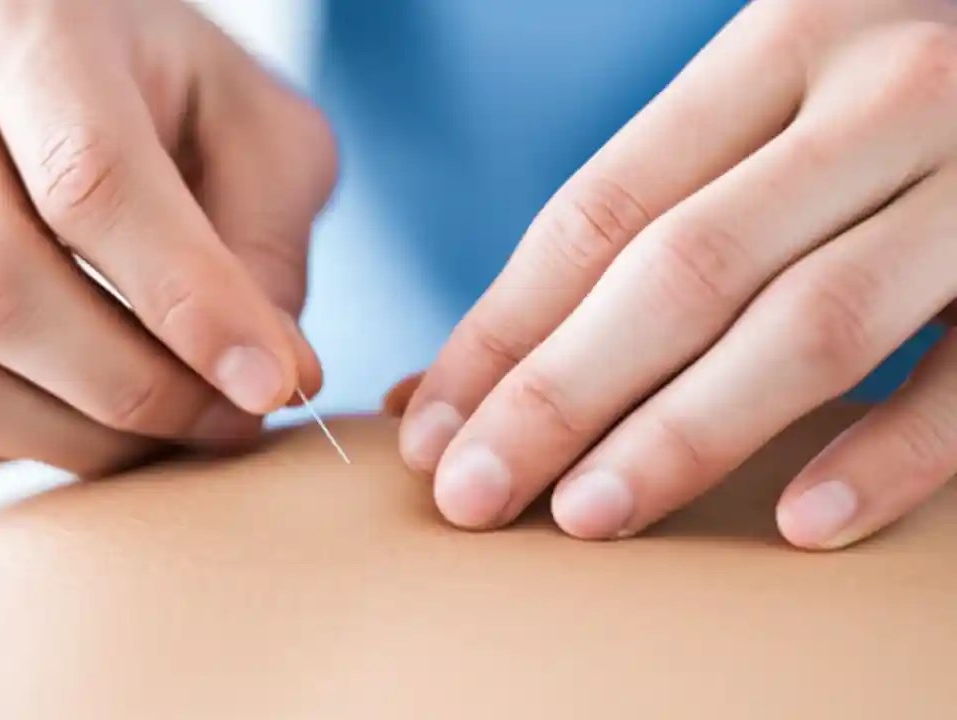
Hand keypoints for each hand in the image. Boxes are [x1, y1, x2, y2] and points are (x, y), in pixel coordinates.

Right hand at [0, 0, 335, 475]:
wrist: (40, 75)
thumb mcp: (255, 125)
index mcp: (17, 16)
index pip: (89, 181)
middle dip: (137, 392)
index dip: (191, 304)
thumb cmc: (167, 98)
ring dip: (75, 441)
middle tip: (231, 419)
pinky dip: (3, 454)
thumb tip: (261, 380)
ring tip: (166, 428)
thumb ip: (267, 237)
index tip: (275, 383)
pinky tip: (74, 412)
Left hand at [399, 0, 956, 548]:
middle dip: (561, 394)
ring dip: (686, 433)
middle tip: (473, 493)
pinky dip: (890, 452)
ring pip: (812, 325)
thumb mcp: (769, 105)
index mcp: (787, 39)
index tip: (429, 427)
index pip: (604, 209)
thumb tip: (451, 380)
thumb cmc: (881, 100)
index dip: (502, 329)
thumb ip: (640, 220)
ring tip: (587, 516)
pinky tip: (797, 523)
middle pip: (685, 270)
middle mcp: (886, 93)